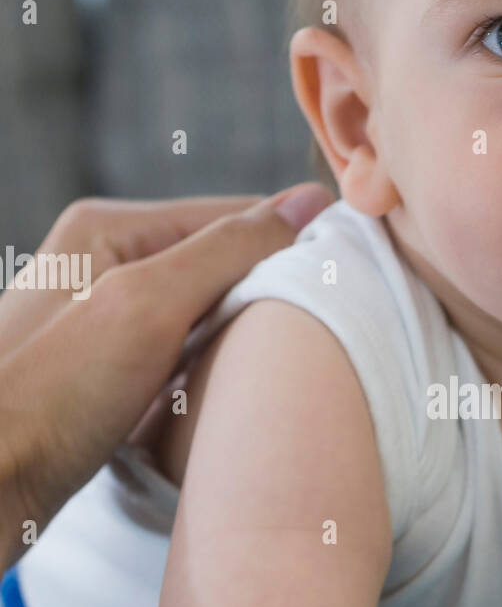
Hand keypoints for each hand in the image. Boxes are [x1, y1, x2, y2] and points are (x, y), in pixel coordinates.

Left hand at [0, 184, 334, 567]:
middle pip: (218, 269)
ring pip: (204, 320)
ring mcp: (102, 326)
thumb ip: (229, 249)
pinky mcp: (104, 381)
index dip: (289, 247)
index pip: (230, 217)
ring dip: (241, 346)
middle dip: (267, 302)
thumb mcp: (149, 306)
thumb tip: (311, 201)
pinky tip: (228, 405)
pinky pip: (181, 365)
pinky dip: (211, 381)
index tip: (345, 283)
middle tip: (318, 340)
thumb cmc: (51, 397)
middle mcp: (102, 268)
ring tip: (280, 375)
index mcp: (107, 229)